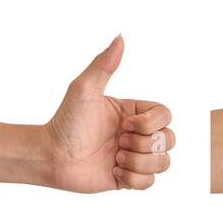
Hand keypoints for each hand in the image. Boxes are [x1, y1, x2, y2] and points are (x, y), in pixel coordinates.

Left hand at [44, 36, 175, 192]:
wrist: (52, 156)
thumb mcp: (84, 89)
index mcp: (133, 113)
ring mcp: (135, 158)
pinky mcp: (129, 179)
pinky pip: (150, 183)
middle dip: (145, 145)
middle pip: (170, 140)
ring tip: (114, 159)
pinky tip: (113, 172)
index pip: (166, 116)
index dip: (151, 123)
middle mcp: (137, 135)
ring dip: (138, 163)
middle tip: (118, 143)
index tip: (125, 124)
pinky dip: (132, 179)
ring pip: (163, 163)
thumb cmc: (65, 121)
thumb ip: (104, 65)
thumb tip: (120, 38)